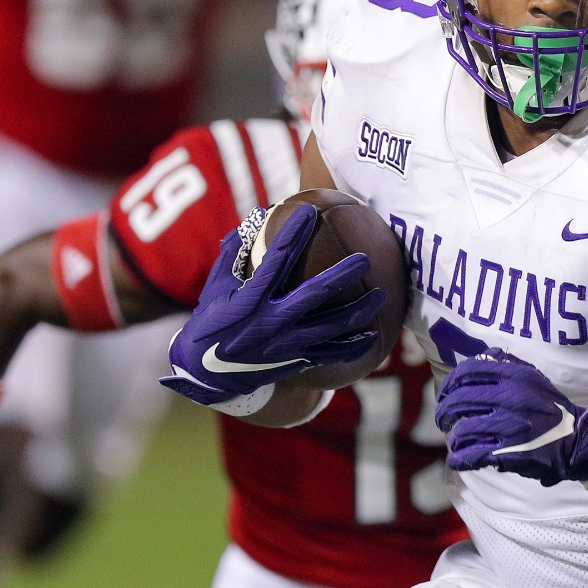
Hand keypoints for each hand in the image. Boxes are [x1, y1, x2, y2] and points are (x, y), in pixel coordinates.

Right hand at [160, 204, 382, 406]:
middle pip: (314, 295)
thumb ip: (234, 252)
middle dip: (341, 275)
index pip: (276, 259)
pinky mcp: (295, 360)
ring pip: (331, 327)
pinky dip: (353, 346)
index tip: (309, 212)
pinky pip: (331, 354)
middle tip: (364, 258)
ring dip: (358, 311)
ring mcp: (286, 343)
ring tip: (381, 294)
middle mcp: (271, 321)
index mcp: (250, 299)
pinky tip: (373, 335)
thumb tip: (255, 216)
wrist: (207, 374)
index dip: (292, 234)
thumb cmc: (212, 321)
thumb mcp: (215, 287)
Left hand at [435, 351, 587, 485]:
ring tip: (456, 441)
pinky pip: (472, 455)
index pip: (468, 372)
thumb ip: (509, 366)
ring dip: (454, 437)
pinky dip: (459, 458)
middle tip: (443, 420)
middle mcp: (511, 398)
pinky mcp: (510, 452)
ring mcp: (510, 426)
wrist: (577, 440)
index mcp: (515, 377)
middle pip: (458, 401)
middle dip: (444, 413)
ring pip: (463, 430)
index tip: (444, 395)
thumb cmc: (551, 408)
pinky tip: (458, 459)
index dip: (449, 384)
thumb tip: (483, 356)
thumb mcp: (534, 379)